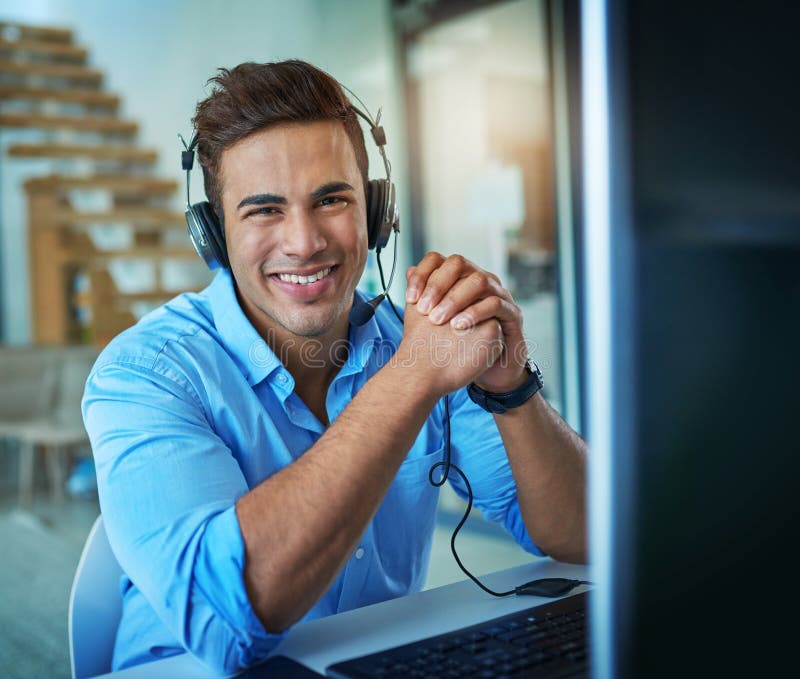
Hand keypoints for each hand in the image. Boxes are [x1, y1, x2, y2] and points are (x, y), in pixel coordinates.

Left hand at [405, 252, 528, 392]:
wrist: (488, 371)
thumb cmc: (460, 345)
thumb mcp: (436, 321)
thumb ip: (425, 296)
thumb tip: (409, 271)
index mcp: (461, 279)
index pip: (439, 260)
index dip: (422, 274)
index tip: (410, 299)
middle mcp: (481, 280)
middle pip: (459, 263)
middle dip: (438, 285)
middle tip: (423, 310)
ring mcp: (500, 294)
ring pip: (479, 280)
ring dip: (455, 299)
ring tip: (437, 320)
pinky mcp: (513, 313)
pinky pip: (495, 304)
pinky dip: (475, 312)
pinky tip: (458, 326)